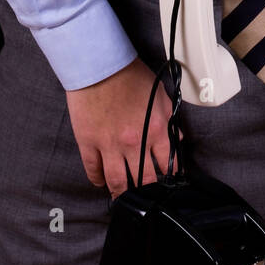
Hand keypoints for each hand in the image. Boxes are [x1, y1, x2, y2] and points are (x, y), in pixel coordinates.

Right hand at [65, 56, 179, 198]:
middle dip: (148, 192)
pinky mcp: (88, 143)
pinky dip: (98, 179)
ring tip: (123, 198)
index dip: (170, 177)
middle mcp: (134, 143)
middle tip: (147, 199)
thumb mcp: (161, 96)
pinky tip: (101, 183)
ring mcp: (110, 145)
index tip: (169, 184)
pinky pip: (93, 169)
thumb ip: (169, 121)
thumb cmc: (130, 76)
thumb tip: (176, 139)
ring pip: (118, 181)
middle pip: (144, 179)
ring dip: (122, 193)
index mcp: (155, 131)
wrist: (100, 65)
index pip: (168, 164)